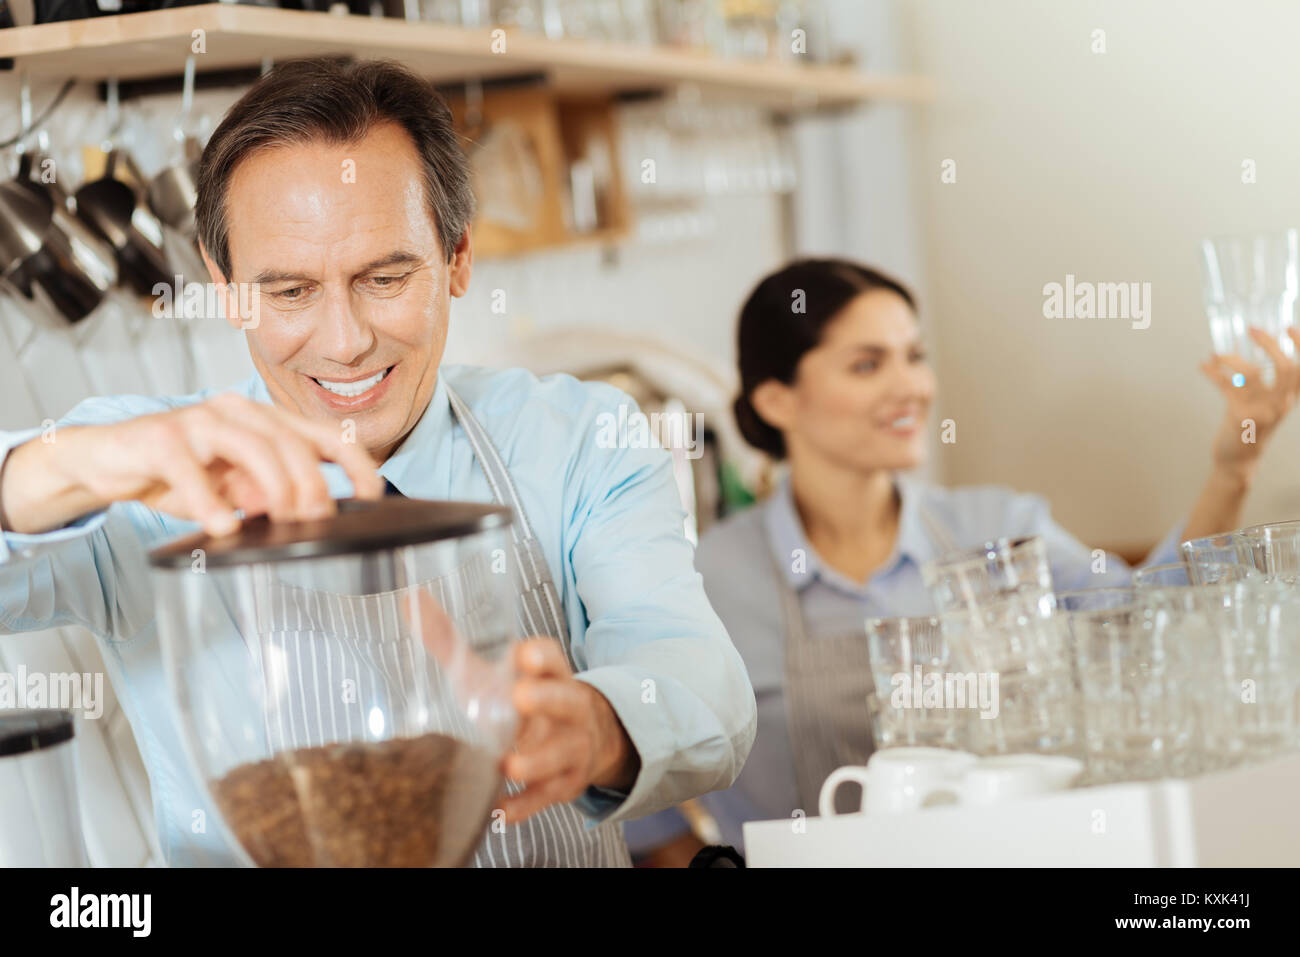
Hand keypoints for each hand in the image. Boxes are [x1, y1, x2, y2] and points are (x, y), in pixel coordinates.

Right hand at [1, 392, 383, 534]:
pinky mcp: (162, 437)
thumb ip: (266, 497)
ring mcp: (200, 420)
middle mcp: (238, 412)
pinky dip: (210, 501)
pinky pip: (192, 469)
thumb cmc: (177, 475)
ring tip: (283, 523)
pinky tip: (222, 526)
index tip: (374, 494)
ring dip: (276, 489)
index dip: (356, 463)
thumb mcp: (232, 492)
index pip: (325, 436)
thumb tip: (300, 512)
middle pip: (294, 444)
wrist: (107, 460)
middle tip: (316, 521)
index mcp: (265, 422)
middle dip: (313, 486)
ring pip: (255, 448)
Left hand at [405, 589, 638, 823]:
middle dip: (545, 699)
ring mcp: (571, 747)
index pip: (553, 658)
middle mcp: (568, 708)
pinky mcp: (565, 783)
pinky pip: (548, 796)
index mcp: (551, 674)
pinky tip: (502, 811)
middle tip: (519, 698)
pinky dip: (525, 805)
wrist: (586, 738)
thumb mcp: (493, 672)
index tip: (522, 653)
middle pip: (565, 700)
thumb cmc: (524, 699)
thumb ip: (452, 642)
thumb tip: (409, 602)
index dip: (540, 656)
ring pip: (561, 752)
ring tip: (510, 764)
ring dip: (537, 759)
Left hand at [1199, 327, 1299, 475]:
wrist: (1237, 459)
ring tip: (1216, 354)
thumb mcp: (1260, 401)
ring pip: (1253, 375)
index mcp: (1289, 398)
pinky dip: (1213, 373)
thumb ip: (1257, 380)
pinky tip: (1203, 366)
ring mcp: (1263, 411)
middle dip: (1269, 344)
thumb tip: (1238, 348)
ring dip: (1231, 359)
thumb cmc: (1248, 425)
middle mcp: (1281, 404)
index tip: (1288, 327)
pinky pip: (1227, 386)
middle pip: (1286, 368)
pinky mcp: (1242, 417)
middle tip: (1252, 330)